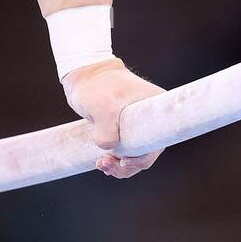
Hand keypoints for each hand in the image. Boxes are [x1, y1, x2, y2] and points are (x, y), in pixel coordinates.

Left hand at [63, 57, 164, 179]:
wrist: (83, 75)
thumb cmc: (97, 85)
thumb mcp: (102, 106)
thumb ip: (107, 131)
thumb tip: (109, 149)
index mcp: (156, 108)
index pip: (157, 142)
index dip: (143, 158)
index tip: (124, 160)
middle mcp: (152, 118)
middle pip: (147, 153)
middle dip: (128, 165)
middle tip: (105, 163)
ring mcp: (139, 125)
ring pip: (135, 156)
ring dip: (119, 165)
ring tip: (101, 164)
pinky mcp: (126, 129)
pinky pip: (126, 152)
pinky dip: (115, 160)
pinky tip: (102, 162)